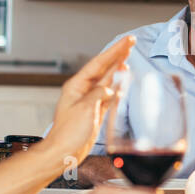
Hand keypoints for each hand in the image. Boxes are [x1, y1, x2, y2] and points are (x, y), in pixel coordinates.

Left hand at [44, 37, 135, 164]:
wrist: (64, 153)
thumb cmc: (68, 133)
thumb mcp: (85, 109)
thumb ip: (99, 94)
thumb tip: (110, 89)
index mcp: (77, 86)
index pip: (99, 63)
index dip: (115, 51)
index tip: (127, 41)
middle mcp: (83, 90)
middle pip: (104, 68)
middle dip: (117, 54)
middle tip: (131, 42)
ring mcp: (89, 100)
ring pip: (107, 79)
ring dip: (118, 68)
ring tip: (128, 56)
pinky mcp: (95, 111)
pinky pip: (109, 94)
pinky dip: (117, 86)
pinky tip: (123, 82)